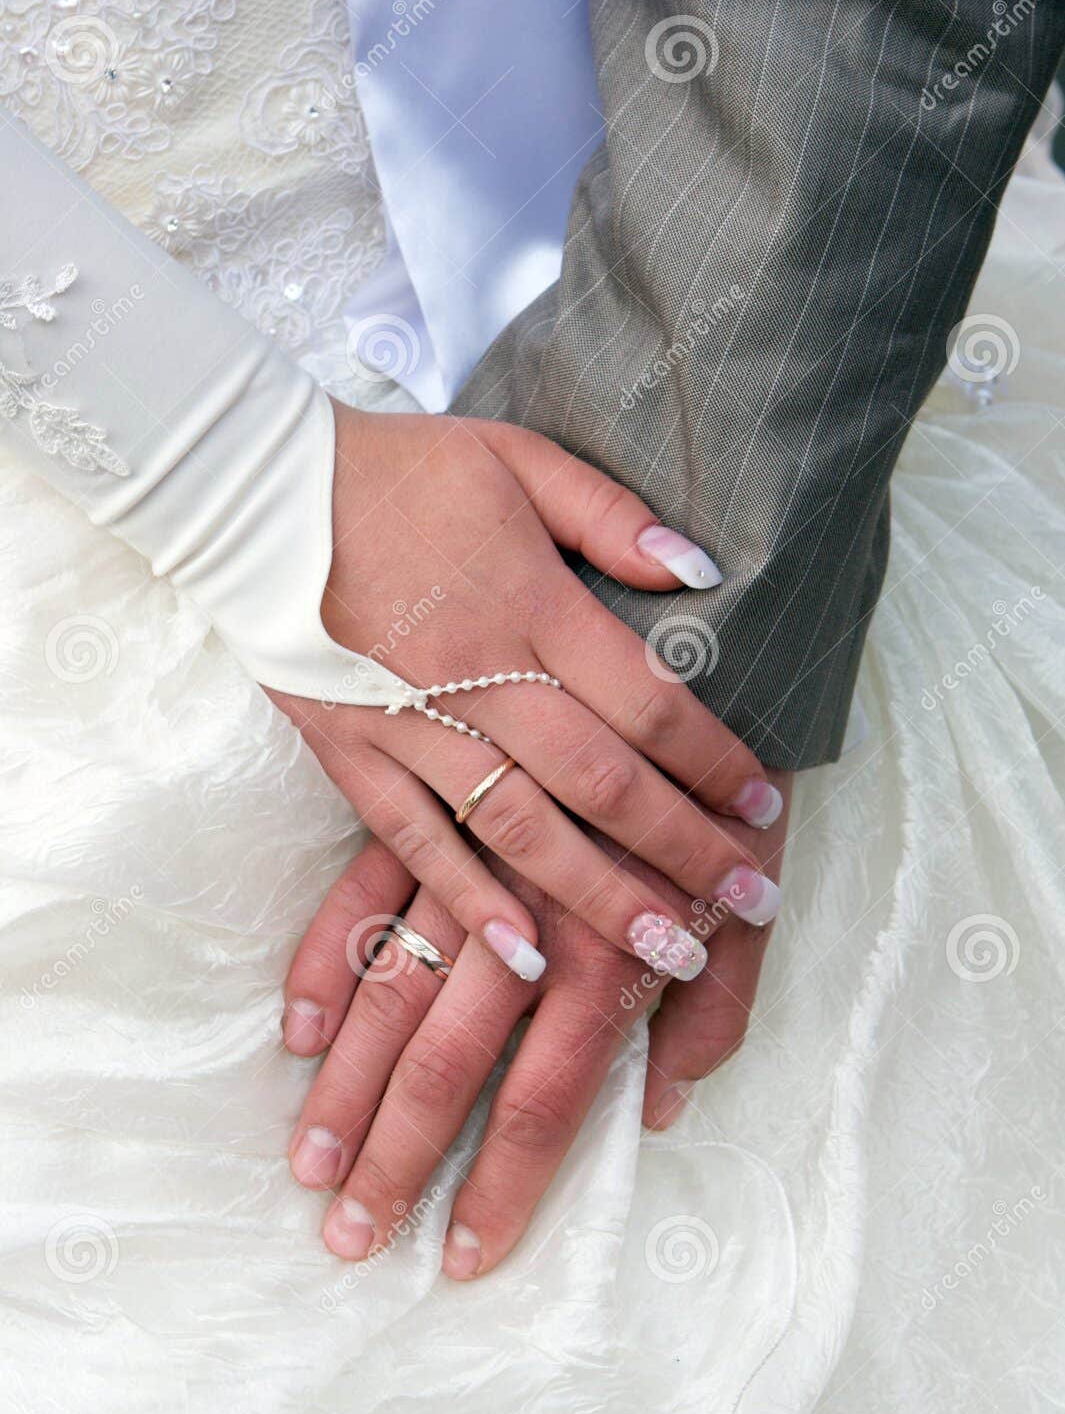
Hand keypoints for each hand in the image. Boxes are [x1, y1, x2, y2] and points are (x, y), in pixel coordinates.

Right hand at [269, 405, 782, 987]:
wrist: (259, 492)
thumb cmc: (399, 472)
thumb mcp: (517, 458)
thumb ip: (612, 516)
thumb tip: (703, 571)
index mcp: (531, 605)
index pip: (647, 702)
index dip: (714, 762)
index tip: (764, 806)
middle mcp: (479, 677)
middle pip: (600, 782)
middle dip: (683, 849)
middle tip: (750, 902)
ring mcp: (410, 723)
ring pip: (519, 828)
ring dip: (598, 897)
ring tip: (666, 954)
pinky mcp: (354, 752)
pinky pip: (413, 842)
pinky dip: (468, 899)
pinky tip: (523, 955)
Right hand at [281, 774, 790, 1276]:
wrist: (696, 654)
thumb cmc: (730, 799)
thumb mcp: (755, 912)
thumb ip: (719, 1018)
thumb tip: (660, 1110)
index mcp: (613, 954)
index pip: (547, 1100)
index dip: (505, 1187)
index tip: (464, 1258)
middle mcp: (529, 920)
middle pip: (446, 1064)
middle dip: (396, 1159)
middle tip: (346, 1237)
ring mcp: (468, 862)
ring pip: (391, 991)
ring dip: (345, 1085)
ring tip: (306, 1167)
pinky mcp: (431, 807)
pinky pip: (358, 896)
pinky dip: (326, 963)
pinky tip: (299, 1034)